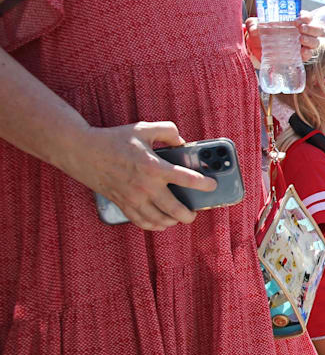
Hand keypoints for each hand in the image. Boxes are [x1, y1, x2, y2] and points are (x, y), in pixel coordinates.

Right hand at [70, 122, 216, 230]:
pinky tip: (160, 223)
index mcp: (154, 166)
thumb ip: (168, 131)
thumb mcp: (144, 128)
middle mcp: (145, 186)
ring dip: (172, 221)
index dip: (204, 184)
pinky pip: (140, 221)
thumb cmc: (114, 139)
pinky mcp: (121, 204)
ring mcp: (132, 198)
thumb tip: (182, 142)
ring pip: (158, 220)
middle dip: (189, 214)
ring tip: (179, 218)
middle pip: (175, 209)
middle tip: (195, 212)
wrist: (82, 151)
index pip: (187, 179)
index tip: (212, 185)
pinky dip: (153, 225)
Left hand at [242, 15, 324, 66]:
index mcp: (296, 22)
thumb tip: (253, 28)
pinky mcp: (301, 56)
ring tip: (301, 39)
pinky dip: (307, 53)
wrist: (259, 49)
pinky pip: (309, 55)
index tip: (300, 17)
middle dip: (311, 28)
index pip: (307, 17)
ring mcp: (304, 45)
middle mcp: (303, 32)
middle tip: (300, 28)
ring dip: (310, 40)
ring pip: (315, 41)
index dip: (306, 17)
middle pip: (316, 29)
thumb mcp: (256, 26)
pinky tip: (301, 52)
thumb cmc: (262, 34)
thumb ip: (253, 24)